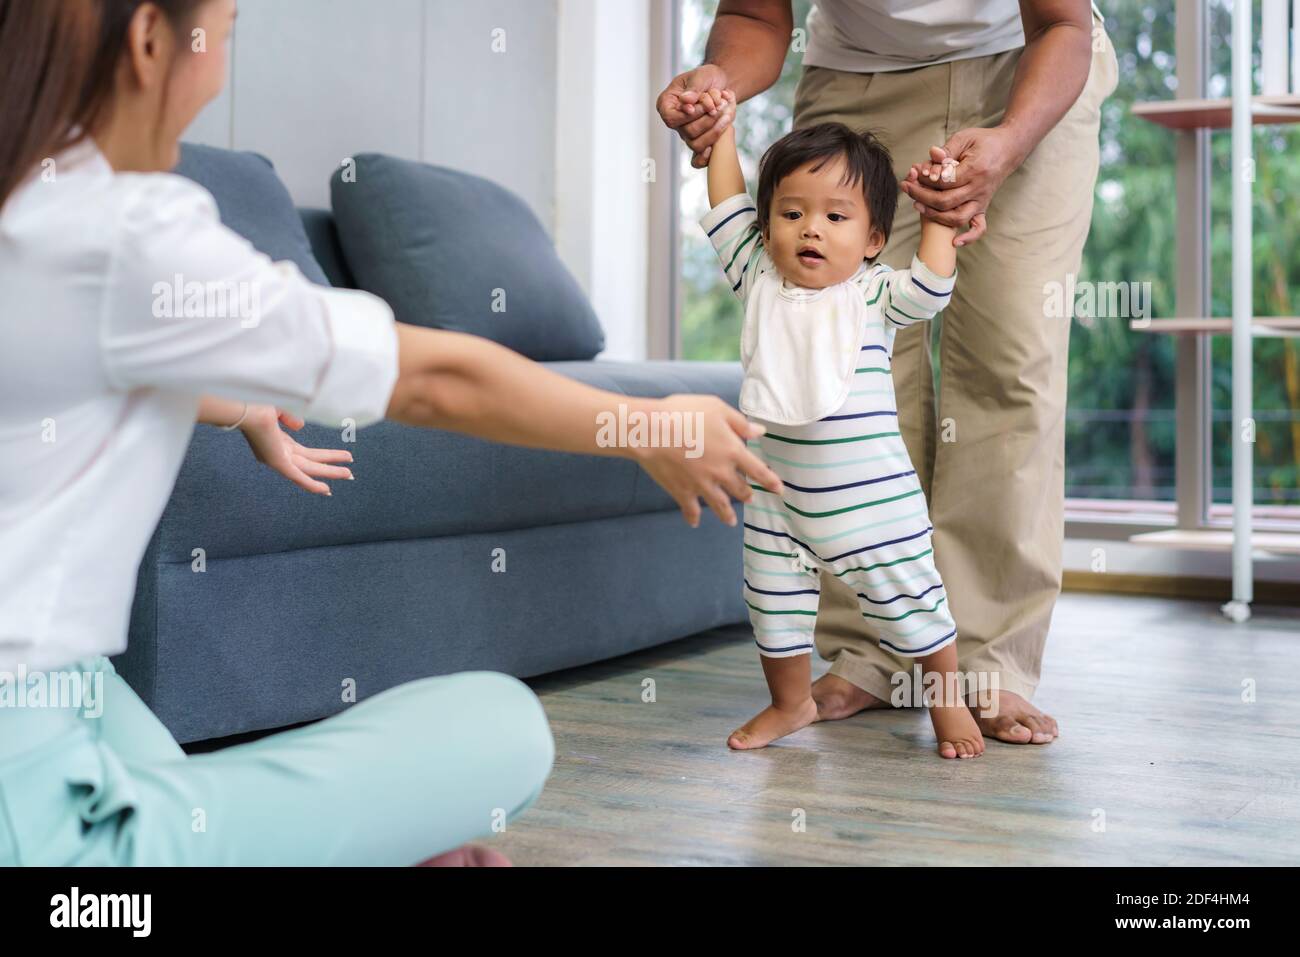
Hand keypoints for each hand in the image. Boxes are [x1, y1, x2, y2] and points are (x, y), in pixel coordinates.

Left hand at [238, 405, 354, 495]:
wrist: (244, 405)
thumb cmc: (256, 404)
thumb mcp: (278, 408)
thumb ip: (290, 417)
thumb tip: (300, 427)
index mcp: (278, 442)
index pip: (305, 453)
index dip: (323, 457)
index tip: (338, 459)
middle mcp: (278, 453)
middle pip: (311, 463)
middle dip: (332, 467)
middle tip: (349, 473)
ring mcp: (278, 459)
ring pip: (310, 469)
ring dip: (330, 472)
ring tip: (350, 474)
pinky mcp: (278, 462)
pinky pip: (298, 476)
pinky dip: (312, 484)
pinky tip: (327, 490)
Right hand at [633, 395, 782, 528]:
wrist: (650, 431)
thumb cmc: (684, 413)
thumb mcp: (716, 409)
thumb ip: (740, 423)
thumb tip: (760, 432)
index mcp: (733, 451)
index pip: (758, 470)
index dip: (770, 481)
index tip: (779, 490)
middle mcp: (721, 472)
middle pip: (740, 489)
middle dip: (747, 495)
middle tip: (750, 498)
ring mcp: (701, 485)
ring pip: (720, 504)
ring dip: (727, 514)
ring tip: (731, 521)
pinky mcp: (681, 491)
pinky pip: (691, 508)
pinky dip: (693, 517)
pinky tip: (694, 522)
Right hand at [656, 65, 734, 167]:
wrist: (720, 85)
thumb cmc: (707, 78)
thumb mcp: (701, 76)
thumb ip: (694, 88)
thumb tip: (686, 101)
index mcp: (667, 104)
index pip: (672, 118)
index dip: (688, 115)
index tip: (704, 104)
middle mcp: (675, 122)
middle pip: (688, 131)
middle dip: (708, 118)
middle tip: (721, 103)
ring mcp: (685, 134)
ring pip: (697, 144)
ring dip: (715, 129)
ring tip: (727, 111)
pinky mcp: (698, 141)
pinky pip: (697, 159)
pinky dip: (707, 156)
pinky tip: (716, 147)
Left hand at [900, 128, 1025, 245]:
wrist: (1009, 148)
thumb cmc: (984, 142)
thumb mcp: (965, 138)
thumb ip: (947, 149)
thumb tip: (932, 154)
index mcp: (975, 170)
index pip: (944, 181)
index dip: (926, 179)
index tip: (914, 172)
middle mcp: (979, 189)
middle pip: (946, 201)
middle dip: (922, 196)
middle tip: (907, 187)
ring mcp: (982, 200)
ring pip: (957, 217)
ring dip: (935, 216)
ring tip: (918, 206)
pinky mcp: (983, 207)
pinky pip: (979, 227)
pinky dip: (968, 238)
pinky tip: (954, 242)